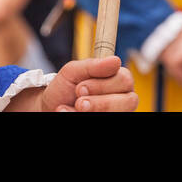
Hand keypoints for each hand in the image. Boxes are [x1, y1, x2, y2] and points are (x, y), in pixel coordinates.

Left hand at [9, 55, 136, 111]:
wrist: (52, 106)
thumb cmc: (66, 88)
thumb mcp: (73, 72)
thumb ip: (92, 65)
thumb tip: (116, 60)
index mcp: (117, 80)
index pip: (125, 79)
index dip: (103, 85)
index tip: (81, 87)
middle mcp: (123, 98)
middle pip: (129, 101)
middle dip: (100, 102)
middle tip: (78, 101)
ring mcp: (118, 111)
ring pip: (118, 113)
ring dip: (94, 111)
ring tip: (75, 108)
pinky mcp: (110, 120)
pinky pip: (109, 121)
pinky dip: (82, 117)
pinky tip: (71, 112)